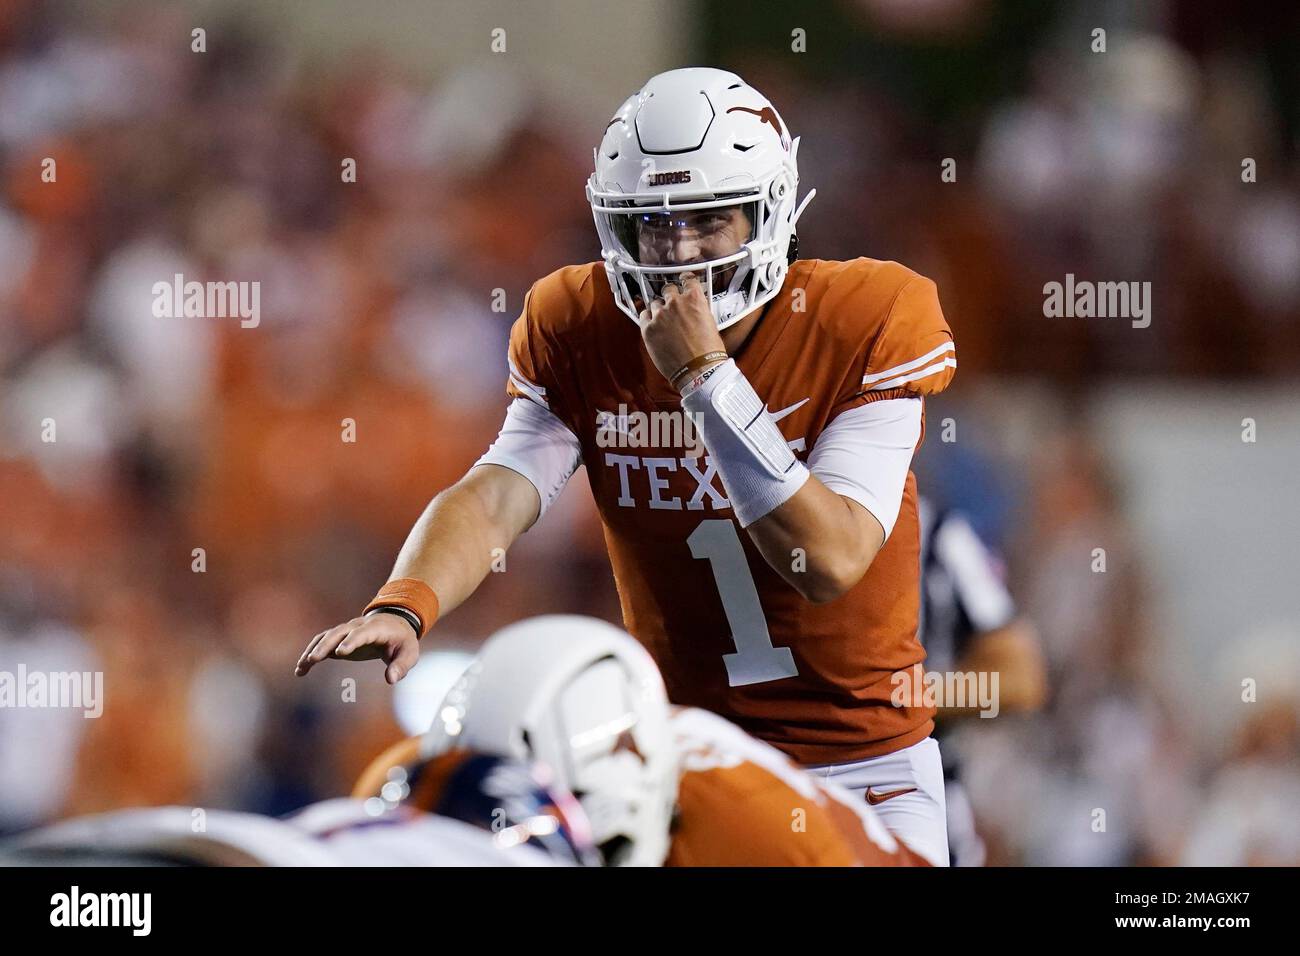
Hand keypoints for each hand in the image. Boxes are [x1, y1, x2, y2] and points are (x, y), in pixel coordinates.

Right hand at [294, 612, 419, 684]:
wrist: (395, 623)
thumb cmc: (402, 641)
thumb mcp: (409, 653)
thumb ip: (401, 666)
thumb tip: (391, 680)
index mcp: (376, 627)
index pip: (361, 633)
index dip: (351, 641)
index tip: (340, 653)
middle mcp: (357, 626)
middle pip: (338, 632)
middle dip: (325, 645)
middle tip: (313, 660)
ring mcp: (346, 631)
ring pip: (326, 636)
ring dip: (313, 650)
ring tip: (302, 667)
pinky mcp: (339, 639)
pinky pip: (322, 643)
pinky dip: (311, 654)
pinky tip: (301, 671)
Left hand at [638, 272, 726, 385]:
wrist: (698, 371)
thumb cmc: (707, 352)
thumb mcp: (710, 323)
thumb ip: (698, 310)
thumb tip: (692, 309)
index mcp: (694, 299)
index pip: (687, 279)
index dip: (684, 280)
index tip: (683, 282)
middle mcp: (675, 303)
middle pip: (667, 289)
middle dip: (670, 296)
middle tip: (672, 306)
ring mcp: (660, 315)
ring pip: (654, 303)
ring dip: (659, 309)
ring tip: (664, 321)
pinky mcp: (648, 328)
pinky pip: (643, 315)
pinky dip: (648, 318)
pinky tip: (654, 325)